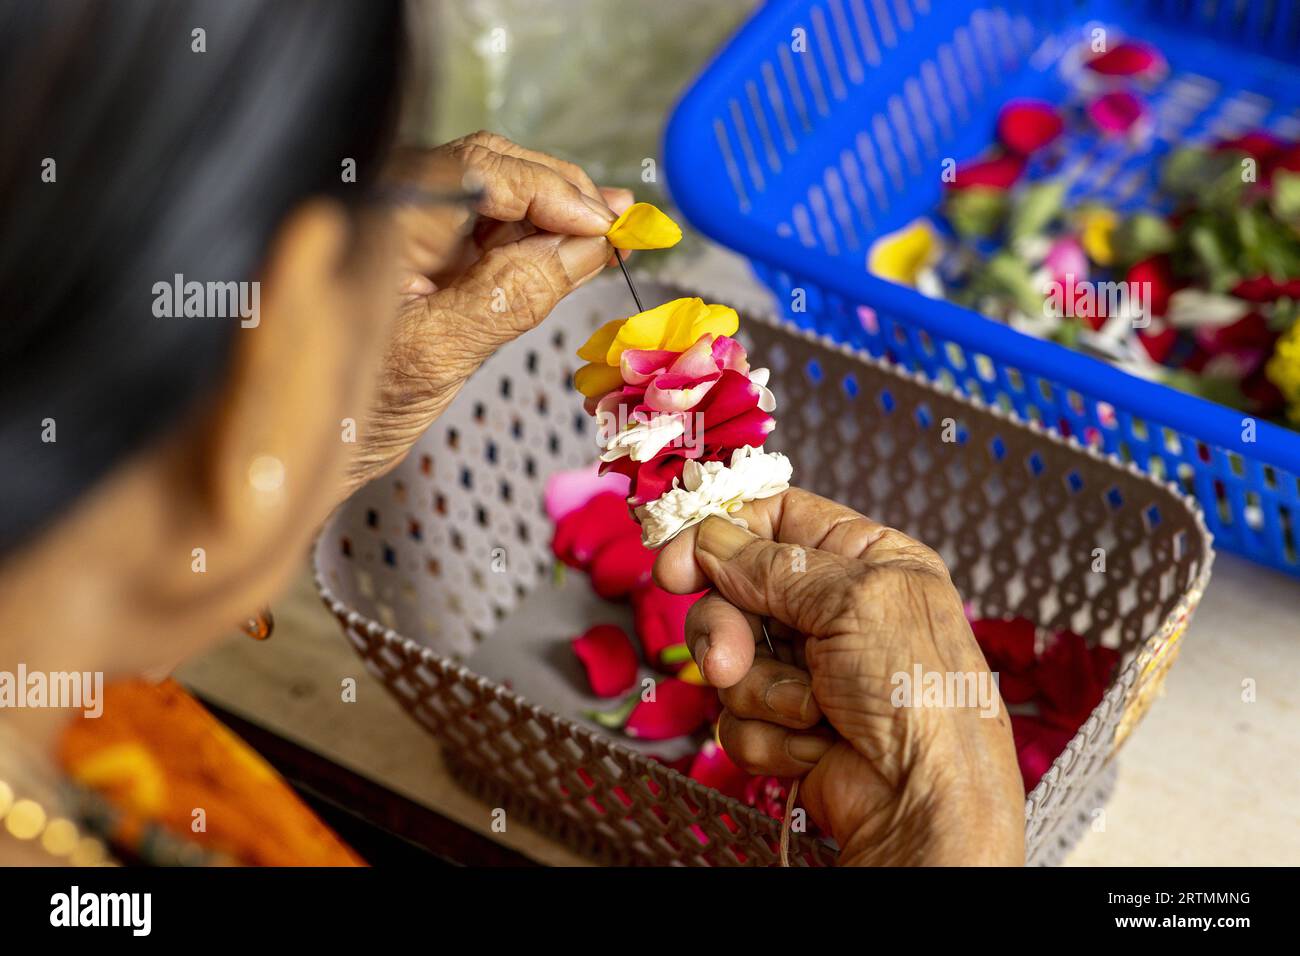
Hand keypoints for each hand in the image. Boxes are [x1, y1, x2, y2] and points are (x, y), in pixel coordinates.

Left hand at [348, 132, 632, 488]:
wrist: (291, 447)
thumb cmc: (341, 408)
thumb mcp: (438, 354)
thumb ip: (513, 295)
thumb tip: (586, 250)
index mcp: (376, 216)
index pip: (482, 169)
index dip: (553, 191)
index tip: (606, 224)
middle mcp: (384, 203)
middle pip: (493, 169)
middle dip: (562, 195)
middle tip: (624, 222)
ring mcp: (399, 224)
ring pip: (493, 195)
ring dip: (554, 215)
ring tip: (612, 231)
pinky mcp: (413, 252)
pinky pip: (481, 229)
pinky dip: (530, 238)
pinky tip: (572, 247)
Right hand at [654, 488, 1024, 865]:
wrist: (924, 803)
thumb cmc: (921, 694)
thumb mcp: (855, 600)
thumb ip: (773, 564)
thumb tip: (711, 539)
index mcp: (866, 560)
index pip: (776, 519)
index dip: (721, 535)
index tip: (676, 562)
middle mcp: (835, 608)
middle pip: (736, 589)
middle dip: (727, 627)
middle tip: (728, 659)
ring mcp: (809, 667)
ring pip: (730, 655)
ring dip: (760, 690)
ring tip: (809, 712)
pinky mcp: (787, 723)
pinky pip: (736, 713)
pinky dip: (769, 734)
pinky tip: (815, 745)